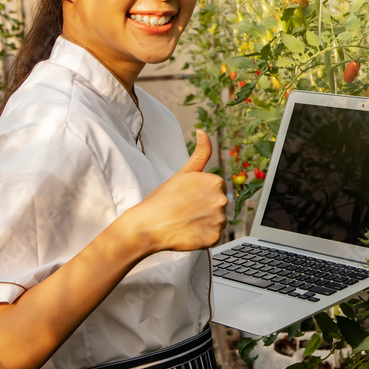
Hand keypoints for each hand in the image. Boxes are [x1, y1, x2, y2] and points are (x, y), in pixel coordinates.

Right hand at [125, 129, 227, 253]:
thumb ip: (200, 153)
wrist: (146, 225)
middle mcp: (222, 200)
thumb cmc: (162, 198)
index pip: (216, 191)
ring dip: (204, 224)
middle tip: (184, 212)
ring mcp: (219, 220)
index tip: (186, 199)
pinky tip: (187, 233)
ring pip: (216, 222)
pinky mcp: (214, 238)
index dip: (200, 196)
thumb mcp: (183, 173)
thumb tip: (203, 130)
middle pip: (218, 206)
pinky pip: (213, 238)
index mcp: (216, 182)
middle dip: (204, 209)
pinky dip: (202, 238)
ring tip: (184, 222)